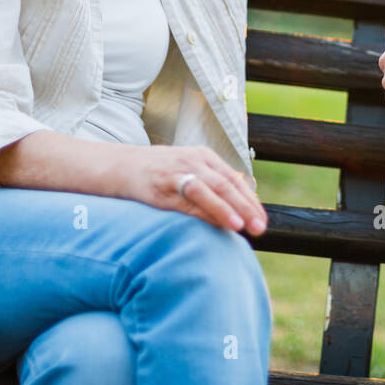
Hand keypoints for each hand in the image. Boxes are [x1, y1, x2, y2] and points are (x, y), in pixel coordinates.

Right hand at [123, 145, 267, 235]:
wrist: (122, 165)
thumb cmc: (161, 172)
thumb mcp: (189, 169)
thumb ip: (212, 184)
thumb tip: (238, 209)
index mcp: (205, 157)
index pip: (235, 180)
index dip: (251, 201)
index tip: (262, 220)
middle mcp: (194, 162)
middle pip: (227, 185)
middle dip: (246, 207)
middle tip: (260, 227)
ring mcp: (178, 173)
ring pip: (209, 190)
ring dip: (226, 209)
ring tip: (241, 226)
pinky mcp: (162, 187)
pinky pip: (186, 201)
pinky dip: (202, 213)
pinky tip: (213, 224)